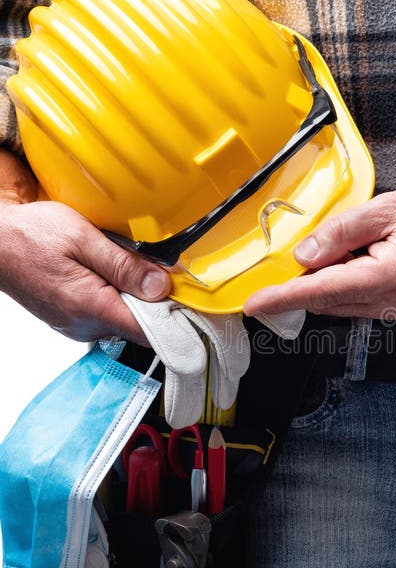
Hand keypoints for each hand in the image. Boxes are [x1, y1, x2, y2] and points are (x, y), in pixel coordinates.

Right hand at [0, 151, 170, 342]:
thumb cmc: (29, 235)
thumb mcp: (83, 238)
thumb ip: (125, 264)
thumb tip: (162, 286)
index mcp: (91, 308)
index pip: (149, 332)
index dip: (176, 321)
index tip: (193, 304)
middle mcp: (84, 325)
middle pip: (140, 325)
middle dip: (156, 301)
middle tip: (162, 270)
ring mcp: (76, 325)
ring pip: (123, 318)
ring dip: (135, 297)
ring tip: (129, 266)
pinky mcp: (70, 318)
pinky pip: (106, 312)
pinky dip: (116, 296)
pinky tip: (109, 273)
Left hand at [245, 185, 395, 318]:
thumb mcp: (386, 208)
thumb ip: (340, 232)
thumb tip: (303, 255)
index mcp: (385, 278)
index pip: (320, 292)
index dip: (282, 297)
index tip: (253, 304)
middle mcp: (389, 303)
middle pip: (325, 300)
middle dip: (305, 279)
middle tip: (310, 246)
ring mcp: (394, 310)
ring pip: (338, 303)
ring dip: (328, 279)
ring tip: (351, 243)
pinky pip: (355, 301)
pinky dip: (343, 281)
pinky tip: (359, 255)